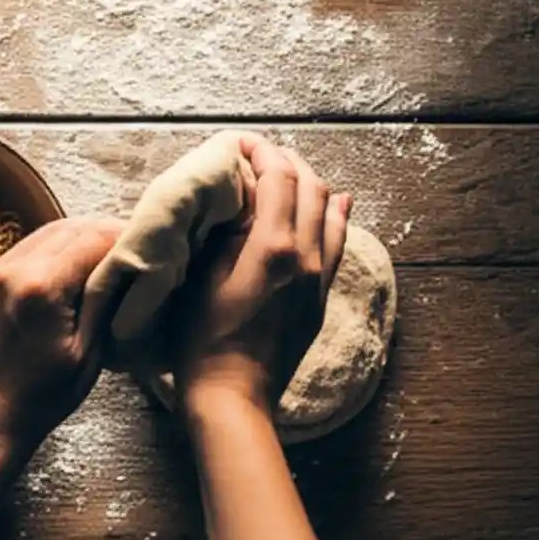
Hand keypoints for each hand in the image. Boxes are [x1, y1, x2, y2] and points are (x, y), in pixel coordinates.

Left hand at [0, 216, 124, 458]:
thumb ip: (104, 302)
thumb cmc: (40, 398)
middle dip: (101, 230)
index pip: (90, 240)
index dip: (121, 236)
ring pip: (43, 235)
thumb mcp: (87, 354)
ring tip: (105, 250)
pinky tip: (70, 265)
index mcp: (40, 287)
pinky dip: (51, 250)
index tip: (144, 241)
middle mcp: (12, 271)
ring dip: (76, 236)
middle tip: (129, 241)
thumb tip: (128, 268)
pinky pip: (23, 251)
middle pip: (67, 229)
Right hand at [172, 137, 351, 419]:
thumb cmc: (200, 339)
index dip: (261, 152)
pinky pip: (337, 244)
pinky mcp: (319, 299)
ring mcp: (318, 280)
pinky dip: (334, 216)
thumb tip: (238, 199)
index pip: (278, 178)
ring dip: (312, 186)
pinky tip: (335, 206)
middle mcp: (306, 258)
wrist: (231, 395)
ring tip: (291, 175)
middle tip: (261, 154)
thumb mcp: (200, 275)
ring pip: (330, 213)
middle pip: (311, 188)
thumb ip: (224, 232)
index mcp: (273, 247)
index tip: (242, 143)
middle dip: (288, 162)